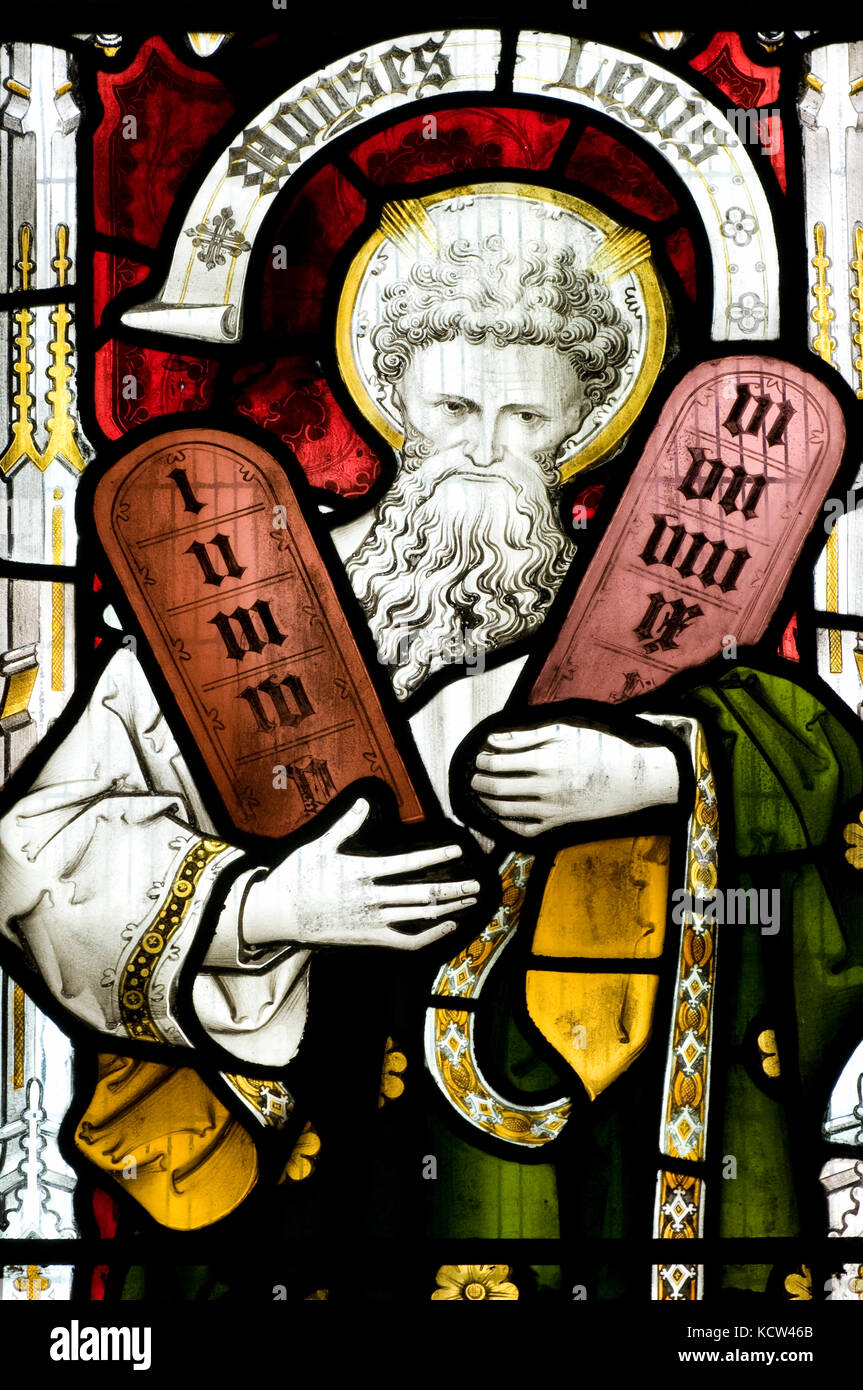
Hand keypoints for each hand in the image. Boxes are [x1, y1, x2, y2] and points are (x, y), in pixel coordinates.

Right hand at [242, 797, 478, 949]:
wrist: (278, 916)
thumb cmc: (297, 877)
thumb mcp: (319, 846)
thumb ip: (345, 824)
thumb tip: (365, 801)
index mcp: (361, 871)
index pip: (408, 863)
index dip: (436, 857)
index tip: (457, 850)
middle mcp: (371, 898)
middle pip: (422, 893)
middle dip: (454, 888)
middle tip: (478, 884)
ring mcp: (372, 921)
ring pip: (419, 916)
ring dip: (449, 908)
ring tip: (470, 900)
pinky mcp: (370, 939)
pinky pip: (407, 941)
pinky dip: (430, 935)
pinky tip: (447, 926)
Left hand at [470, 722, 678, 836]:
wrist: (633, 779)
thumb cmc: (600, 749)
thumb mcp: (564, 732)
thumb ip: (526, 736)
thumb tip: (494, 740)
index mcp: (545, 761)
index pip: (498, 764)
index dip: (483, 761)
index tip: (480, 757)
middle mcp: (545, 788)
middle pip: (497, 790)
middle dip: (479, 783)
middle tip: (474, 777)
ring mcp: (552, 810)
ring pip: (505, 811)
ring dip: (487, 802)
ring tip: (482, 794)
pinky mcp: (559, 823)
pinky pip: (524, 830)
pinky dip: (507, 824)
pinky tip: (501, 815)